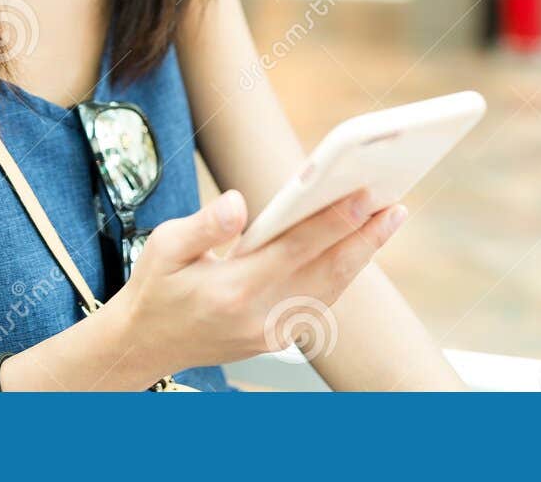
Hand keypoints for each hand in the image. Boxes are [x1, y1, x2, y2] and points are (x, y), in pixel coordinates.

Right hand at [102, 187, 405, 379]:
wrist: (146, 344)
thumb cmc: (155, 288)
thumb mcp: (163, 247)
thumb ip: (205, 225)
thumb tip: (240, 202)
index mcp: (232, 289)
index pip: (295, 250)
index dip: (332, 222)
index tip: (362, 196)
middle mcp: (259, 316)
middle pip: (326, 273)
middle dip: (364, 238)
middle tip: (394, 206)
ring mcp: (271, 333)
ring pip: (330, 290)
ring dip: (362, 255)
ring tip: (386, 220)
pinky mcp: (276, 338)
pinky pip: (320, 303)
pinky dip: (343, 274)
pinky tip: (358, 248)